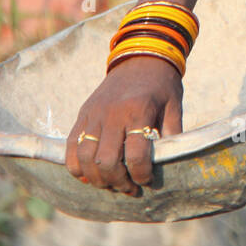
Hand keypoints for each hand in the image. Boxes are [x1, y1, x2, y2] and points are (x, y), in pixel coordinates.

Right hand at [65, 56, 182, 196]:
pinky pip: (71, 146)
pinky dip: (76, 166)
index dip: (141, 175)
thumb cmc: (161, 85)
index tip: (147, 182)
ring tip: (111, 183)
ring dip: (96, 178)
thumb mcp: (174, 107)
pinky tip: (89, 175)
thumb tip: (170, 166)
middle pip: (106, 161)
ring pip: (85, 158)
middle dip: (117, 182)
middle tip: (128, 188)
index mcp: (139, 110)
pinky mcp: (83, 114)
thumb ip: (171, 136)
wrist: (141, 57)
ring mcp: (94, 113)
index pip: (136, 155)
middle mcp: (112, 113)